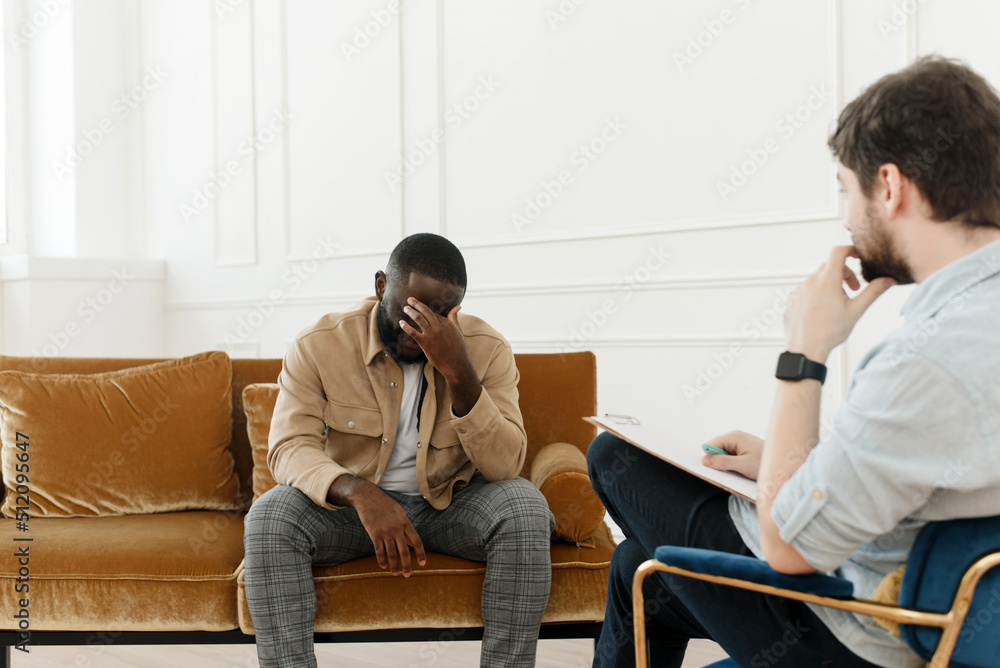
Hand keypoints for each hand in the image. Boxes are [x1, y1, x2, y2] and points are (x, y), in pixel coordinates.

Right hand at [351, 484, 425, 576]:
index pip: (417, 541)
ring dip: (394, 565)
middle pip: (404, 550)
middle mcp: (397, 528)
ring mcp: (385, 531)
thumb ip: (406, 529)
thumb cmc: (386, 506)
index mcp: (405, 523)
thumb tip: (412, 544)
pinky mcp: (374, 534)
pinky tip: (384, 566)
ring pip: (392, 553)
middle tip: (407, 575)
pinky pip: (379, 550)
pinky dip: (382, 560)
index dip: (421, 553)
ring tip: (395, 573)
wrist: (369, 497)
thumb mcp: (400, 514)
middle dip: (407, 565)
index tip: (423, 563)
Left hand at [399, 298, 471, 380]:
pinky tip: (401, 323)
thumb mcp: (458, 330)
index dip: (425, 310)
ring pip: (418, 319)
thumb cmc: (457, 348)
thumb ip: (454, 317)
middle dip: (416, 304)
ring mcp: (431, 335)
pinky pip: (413, 332)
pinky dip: (406, 326)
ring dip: (410, 312)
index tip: (419, 306)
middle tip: (409, 299)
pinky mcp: (425, 343)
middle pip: (425, 311)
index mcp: (447, 323)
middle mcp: (439, 327)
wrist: (455, 364)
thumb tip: (458, 306)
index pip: (433, 313)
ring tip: (405, 308)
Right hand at [702, 430, 764, 480]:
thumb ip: (723, 462)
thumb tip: (705, 460)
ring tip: (741, 469)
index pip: (709, 446)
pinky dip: (733, 463)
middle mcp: (734, 436)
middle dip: (720, 462)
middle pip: (715, 450)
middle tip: (733, 469)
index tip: (718, 468)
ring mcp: (738, 442)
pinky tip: (744, 467)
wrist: (785, 462)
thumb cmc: (766, 462)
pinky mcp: (742, 448)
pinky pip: (730, 456)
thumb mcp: (743, 465)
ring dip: (727, 464)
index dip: (711, 458)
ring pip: (722, 454)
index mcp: (733, 437)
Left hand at [783, 246, 894, 362]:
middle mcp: (810, 281)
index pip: (838, 252)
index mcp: (827, 281)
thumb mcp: (856, 311)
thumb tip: (889, 280)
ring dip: (831, 283)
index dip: (851, 250)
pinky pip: (806, 288)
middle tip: (853, 290)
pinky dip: (817, 292)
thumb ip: (873, 292)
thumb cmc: (829, 332)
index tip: (858, 257)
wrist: (805, 349)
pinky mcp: (791, 298)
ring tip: (838, 302)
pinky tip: (823, 309)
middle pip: (830, 265)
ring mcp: (799, 289)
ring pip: (818, 278)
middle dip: (845, 273)